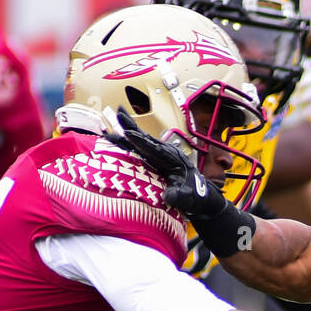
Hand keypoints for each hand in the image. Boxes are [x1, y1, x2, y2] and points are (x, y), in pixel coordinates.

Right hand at [107, 109, 255, 258]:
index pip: (155, 149)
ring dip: (125, 135)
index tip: (129, 134)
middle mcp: (166, 154)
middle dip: (131, 127)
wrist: (202, 198)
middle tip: (118, 112)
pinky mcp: (155, 162)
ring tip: (109, 129)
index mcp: (174, 159)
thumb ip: (179, 196)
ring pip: (140, 144)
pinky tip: (116, 143)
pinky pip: (139, 152)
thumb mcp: (189, 198)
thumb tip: (168, 197)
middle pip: (145, 139)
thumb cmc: (197, 197)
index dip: (142, 142)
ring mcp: (160, 157)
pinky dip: (127, 146)